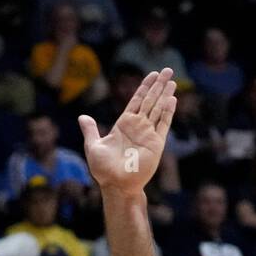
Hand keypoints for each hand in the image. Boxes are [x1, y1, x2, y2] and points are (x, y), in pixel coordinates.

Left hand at [78, 67, 176, 193]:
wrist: (115, 184)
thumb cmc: (103, 169)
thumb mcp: (93, 146)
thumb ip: (90, 131)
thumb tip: (82, 117)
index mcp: (124, 124)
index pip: (137, 100)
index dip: (145, 87)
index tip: (153, 75)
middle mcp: (138, 127)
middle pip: (150, 101)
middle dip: (159, 85)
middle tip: (168, 70)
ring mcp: (148, 134)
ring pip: (158, 109)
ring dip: (165, 95)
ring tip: (173, 81)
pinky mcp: (156, 144)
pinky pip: (163, 125)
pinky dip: (168, 112)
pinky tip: (172, 99)